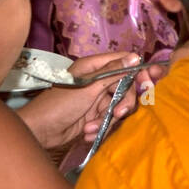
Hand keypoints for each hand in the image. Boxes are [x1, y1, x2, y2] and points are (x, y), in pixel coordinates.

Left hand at [16, 52, 165, 149]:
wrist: (40, 131)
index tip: (148, 84)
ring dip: (107, 119)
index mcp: (95, 67)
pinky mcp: (94, 115)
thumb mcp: (89, 86)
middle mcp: (98, 80)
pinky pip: (109, 119)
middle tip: (117, 113)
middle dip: (123, 102)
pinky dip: (99, 127)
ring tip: (91, 127)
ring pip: (118, 106)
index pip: (125, 62)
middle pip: (126, 87)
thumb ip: (114, 72)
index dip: (138, 72)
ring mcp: (96, 98)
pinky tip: (86, 132)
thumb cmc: (60, 104)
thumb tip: (136, 56)